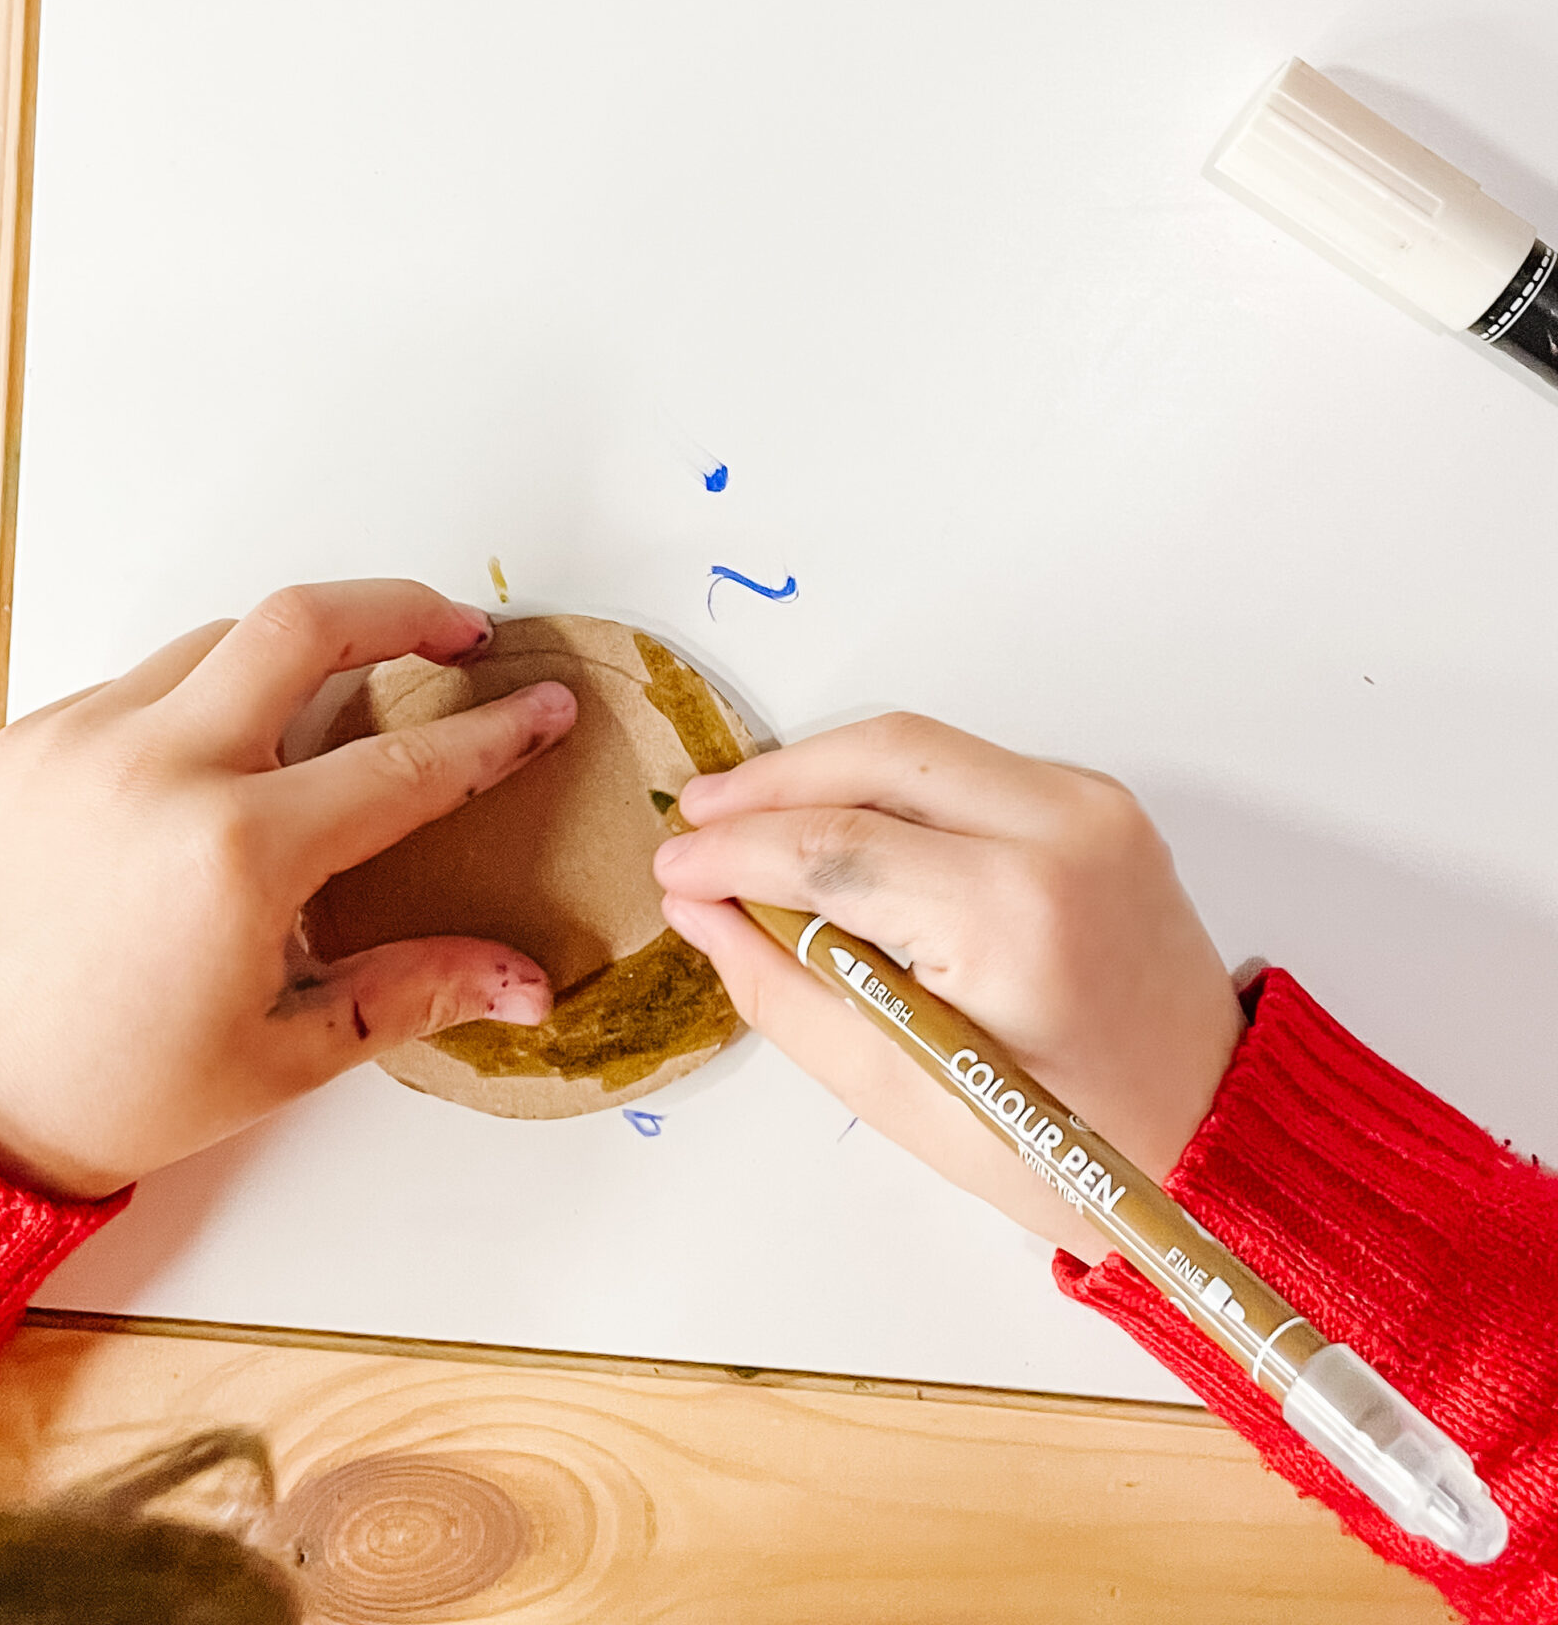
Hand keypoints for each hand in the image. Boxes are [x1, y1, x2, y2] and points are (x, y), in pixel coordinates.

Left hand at [0, 580, 576, 1199]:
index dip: (493, 733)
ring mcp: (80, 742)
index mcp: (235, 854)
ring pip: (219, 640)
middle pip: (304, 620)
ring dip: (296, 651)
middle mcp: (156, 770)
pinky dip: (204, 698)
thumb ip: (418, 989)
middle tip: (458, 634)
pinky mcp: (28, 740)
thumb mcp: (287, 1051)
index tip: (544, 706)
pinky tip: (226, 757)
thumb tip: (531, 983)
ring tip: (344, 699)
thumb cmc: (124, 1089)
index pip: (405, 765)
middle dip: (402, 607)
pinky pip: (142, 684)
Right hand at [652, 715, 1243, 1262]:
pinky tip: (833, 825)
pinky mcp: (1096, 800)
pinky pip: (961, 764)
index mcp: (1013, 920)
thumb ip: (784, 990)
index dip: (734, 851)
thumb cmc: (1069, 1143)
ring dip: (820, 771)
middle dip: (769, 782)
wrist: (1214, 1130)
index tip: (673, 867)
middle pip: (875, 756)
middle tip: (696, 821)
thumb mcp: (898, 1095)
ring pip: (915, 743)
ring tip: (745, 819)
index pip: (834, 846)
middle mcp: (1062, 835)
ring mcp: (1090, 806)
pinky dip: (883, 784)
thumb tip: (700, 912)